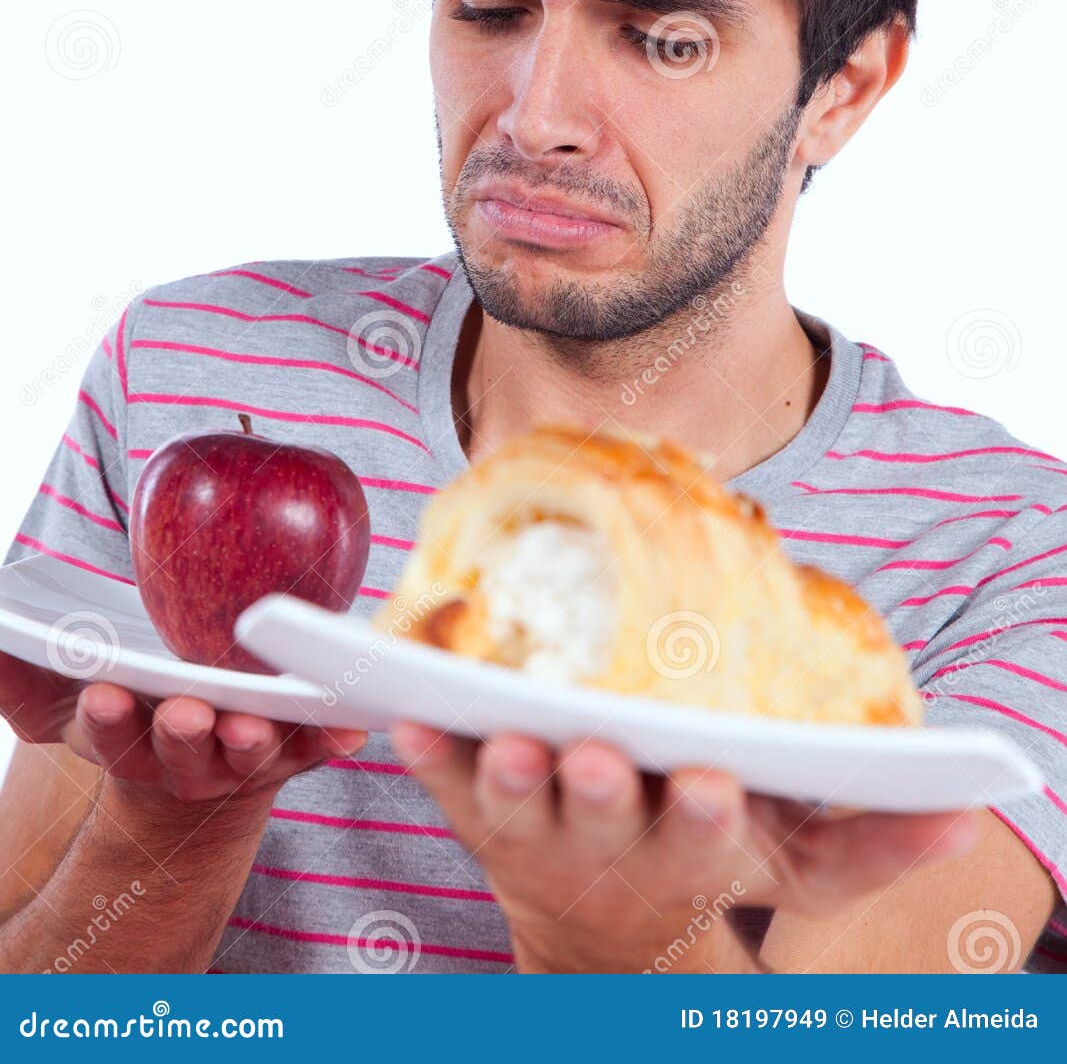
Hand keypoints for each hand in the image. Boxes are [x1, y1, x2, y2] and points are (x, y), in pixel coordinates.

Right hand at [1, 648, 366, 806]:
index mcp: (127, 743)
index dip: (106, 719)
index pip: (110, 736)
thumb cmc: (130, 699)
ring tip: (252, 722)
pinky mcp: (298, 747)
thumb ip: (25, 675)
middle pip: (182, 755)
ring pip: (250, 755)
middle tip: (184, 710)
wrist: (195, 740)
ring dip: (251, 740)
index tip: (103, 693)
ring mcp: (244, 759)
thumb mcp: (67, 692)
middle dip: (180, 734)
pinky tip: (349, 728)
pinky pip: (319, 745)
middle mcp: (187, 761)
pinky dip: (333, 738)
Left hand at [390, 721, 980, 972]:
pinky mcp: (473, 810)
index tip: (709, 782)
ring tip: (498, 740)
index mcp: (688, 842)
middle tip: (589, 757)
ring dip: (502, 775)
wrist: (601, 922)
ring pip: (512, 805)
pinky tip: (405, 717)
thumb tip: (960, 813)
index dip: (700, 810)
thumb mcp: (793, 858)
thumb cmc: (700, 853)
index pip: (700, 829)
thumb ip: (870, 838)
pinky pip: (439, 781)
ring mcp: (533, 828)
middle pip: (599, 817)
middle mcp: (607, 840)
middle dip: (596, 791)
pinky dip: (424, 754)